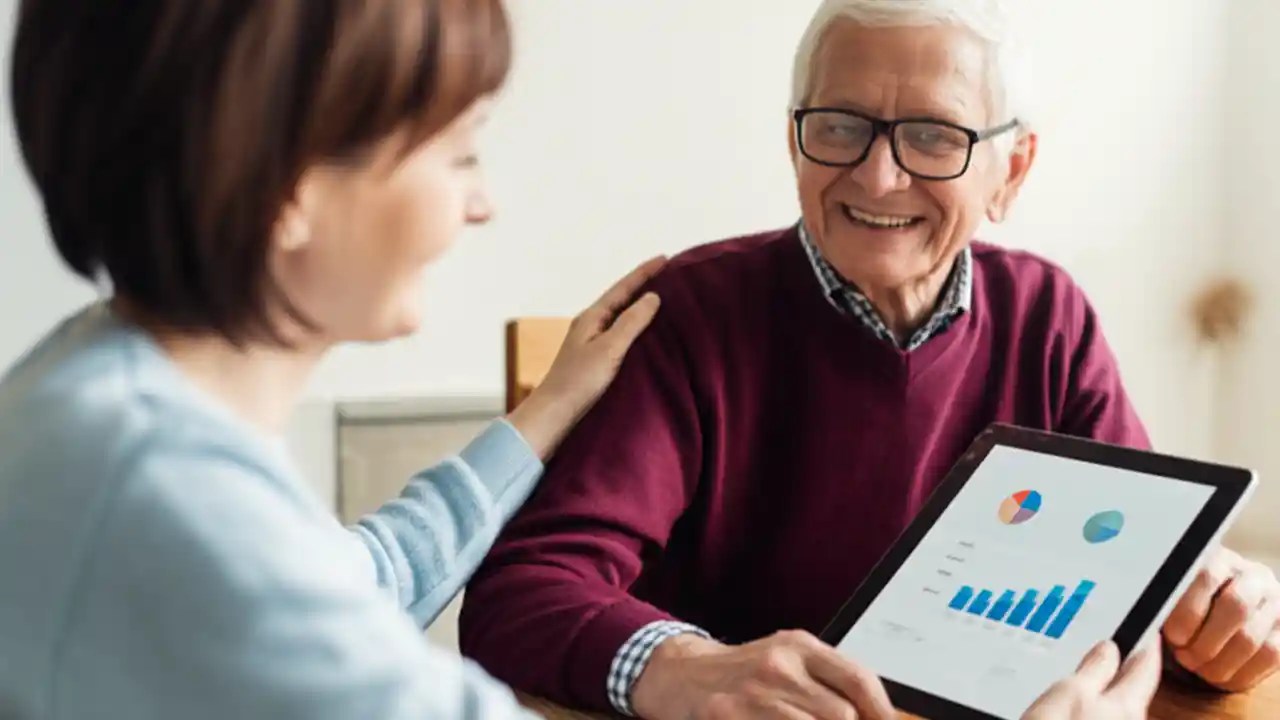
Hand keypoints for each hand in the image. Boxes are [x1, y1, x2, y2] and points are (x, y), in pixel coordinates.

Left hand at [506, 256, 665, 458]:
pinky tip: (644, 333)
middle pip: (620, 298)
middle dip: (642, 285)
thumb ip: (631, 322)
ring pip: (619, 315)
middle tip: (667, 274)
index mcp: (592, 317)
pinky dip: (634, 326)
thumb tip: (652, 296)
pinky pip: (619, 332)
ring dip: (638, 305)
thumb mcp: (610, 349)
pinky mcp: (594, 358)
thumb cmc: (579, 381)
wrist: (554, 411)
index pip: (623, 288)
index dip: (644, 273)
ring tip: (661, 298)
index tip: (665, 258)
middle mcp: (590, 324)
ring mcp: (590, 341)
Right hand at [631, 630, 895, 719]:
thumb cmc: (743, 674)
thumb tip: (875, 716)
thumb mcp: (785, 660)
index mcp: (798, 646)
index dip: (881, 711)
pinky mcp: (729, 717)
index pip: (857, 679)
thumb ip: (825, 681)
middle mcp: (778, 665)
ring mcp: (752, 695)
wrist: (681, 675)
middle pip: (841, 714)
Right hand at [1022, 641, 1159, 718]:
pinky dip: (1096, 718)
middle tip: (1115, 659)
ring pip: (1119, 715)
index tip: (1152, 636)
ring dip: (1106, 702)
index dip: (1148, 650)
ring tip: (1082, 693)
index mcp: (1127, 707)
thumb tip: (1110, 649)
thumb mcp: (1068, 695)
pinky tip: (1074, 718)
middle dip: (1125, 678)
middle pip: (1134, 696)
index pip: (1146, 669)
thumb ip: (1094, 670)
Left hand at [1162, 547, 1279, 690]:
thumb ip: (1163, 599)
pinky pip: (1272, 656)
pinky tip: (1221, 678)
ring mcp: (1275, 604)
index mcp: (1220, 558)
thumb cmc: (1187, 603)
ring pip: (1254, 638)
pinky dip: (1242, 674)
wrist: (1221, 611)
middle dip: (1207, 641)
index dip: (1189, 611)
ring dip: (1222, 663)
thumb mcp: (1173, 593)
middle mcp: (1253, 576)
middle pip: (1237, 607)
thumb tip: (1148, 614)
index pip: (1207, 576)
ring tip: (1199, 670)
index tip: (1173, 636)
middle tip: (1185, 658)